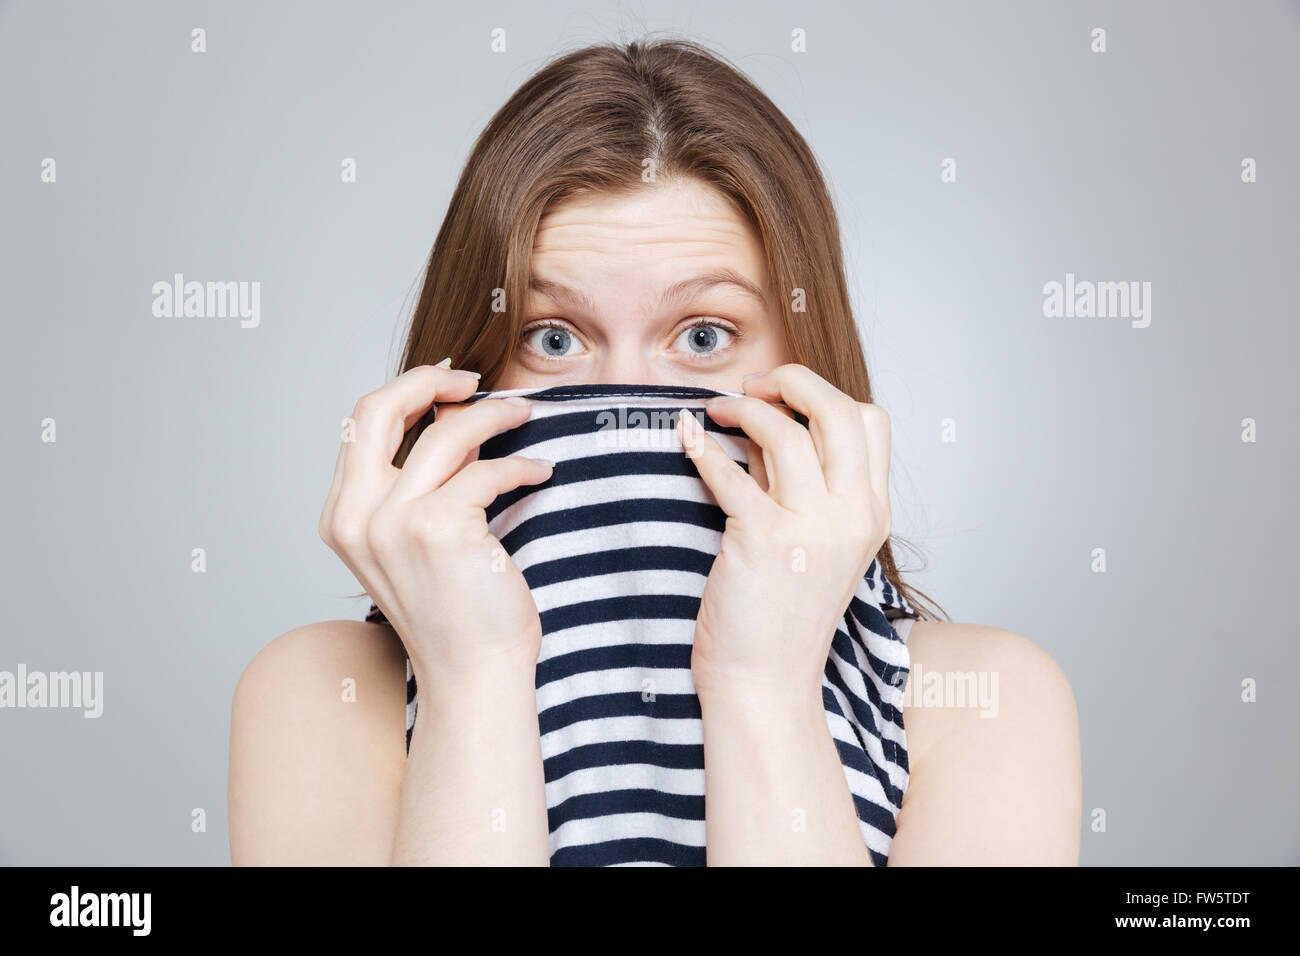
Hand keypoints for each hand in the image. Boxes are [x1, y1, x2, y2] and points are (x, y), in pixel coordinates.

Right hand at [318, 363, 553, 681]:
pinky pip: (487, 471)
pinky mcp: (439, 529)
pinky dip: (521, 464)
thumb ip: (412, 485)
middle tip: (474, 378)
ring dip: (493, 415)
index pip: (360, 424)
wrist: (474, 674)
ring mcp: (393, 523)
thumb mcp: (412, 541)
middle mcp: (356, 518)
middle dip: (429, 378)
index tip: (448, 384)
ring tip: (525, 416)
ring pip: (445, 433)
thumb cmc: (456, 612)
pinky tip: (541, 471)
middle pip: (378, 408)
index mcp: (341, 518)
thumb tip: (450, 417)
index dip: (406, 391)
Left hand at [679, 364, 892, 701]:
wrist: (764, 682)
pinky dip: (702, 449)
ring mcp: (813, 530)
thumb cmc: (779, 613)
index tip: (784, 395)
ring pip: (786, 432)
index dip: (825, 394)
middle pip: (839, 411)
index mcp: (871, 514)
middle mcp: (852, 517)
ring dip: (744, 409)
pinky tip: (686, 440)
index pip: (872, 421)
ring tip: (716, 413)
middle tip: (753, 385)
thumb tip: (765, 424)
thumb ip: (794, 481)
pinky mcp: (765, 542)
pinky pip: (730, 473)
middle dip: (792, 381)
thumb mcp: (809, 540)